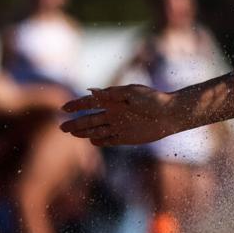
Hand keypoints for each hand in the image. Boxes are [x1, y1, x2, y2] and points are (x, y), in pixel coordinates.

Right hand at [59, 85, 178, 145]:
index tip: (64, 108)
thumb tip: (91, 91)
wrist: (171, 114)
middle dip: (76, 122)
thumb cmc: (153, 99)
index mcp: (115, 100)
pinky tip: (91, 141)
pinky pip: (110, 140)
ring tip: (72, 132)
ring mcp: (120, 126)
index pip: (91, 102)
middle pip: (91, 119)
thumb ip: (111, 94)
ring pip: (97, 130)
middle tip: (62, 127)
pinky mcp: (127, 137)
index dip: (78, 105)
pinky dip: (100, 141)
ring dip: (85, 132)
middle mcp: (115, 113)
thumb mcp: (132, 93)